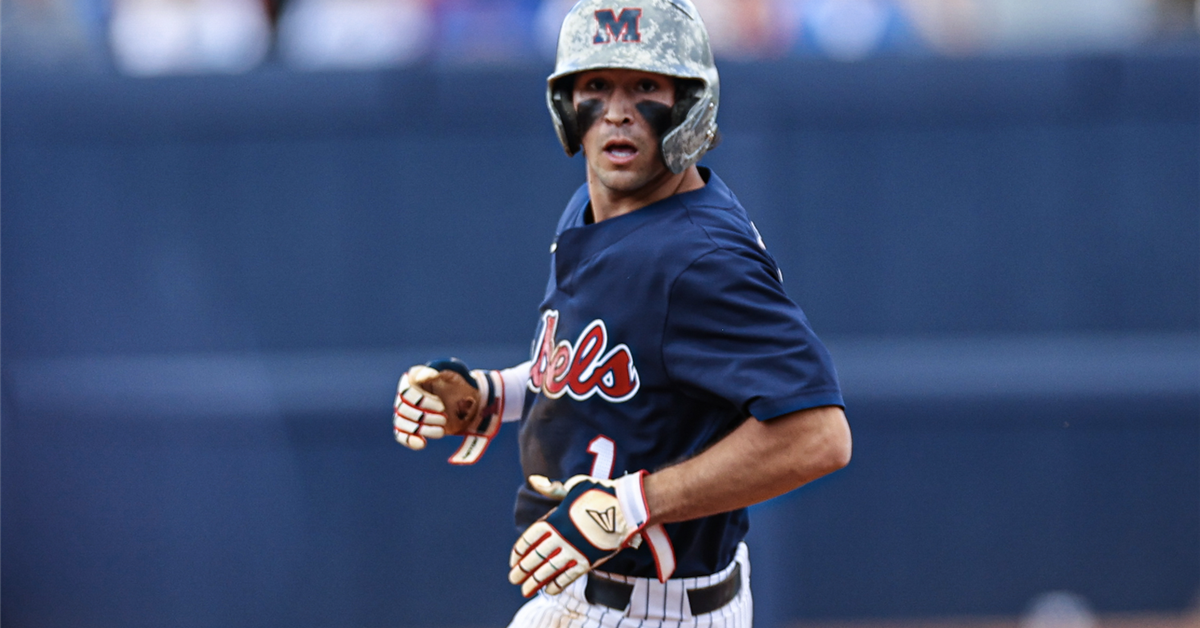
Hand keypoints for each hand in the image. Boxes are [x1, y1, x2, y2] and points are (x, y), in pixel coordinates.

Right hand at [393, 358, 501, 463]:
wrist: (467, 402)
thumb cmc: (460, 384)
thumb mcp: (456, 374)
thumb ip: (443, 370)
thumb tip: (425, 375)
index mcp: (414, 379)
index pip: (406, 390)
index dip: (422, 400)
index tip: (441, 405)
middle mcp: (407, 395)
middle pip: (404, 408)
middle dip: (425, 416)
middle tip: (444, 417)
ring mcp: (407, 411)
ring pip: (402, 422)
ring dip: (422, 428)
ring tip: (441, 431)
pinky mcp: (411, 427)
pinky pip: (401, 435)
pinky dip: (409, 440)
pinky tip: (422, 443)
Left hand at [509, 472, 674, 596]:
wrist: (626, 506)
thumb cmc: (599, 492)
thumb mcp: (573, 485)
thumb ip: (552, 488)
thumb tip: (533, 479)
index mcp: (555, 518)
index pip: (530, 538)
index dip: (519, 551)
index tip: (513, 560)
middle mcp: (562, 536)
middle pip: (536, 556)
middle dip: (523, 570)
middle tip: (513, 579)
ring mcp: (574, 549)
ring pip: (549, 569)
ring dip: (536, 581)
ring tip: (525, 590)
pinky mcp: (588, 559)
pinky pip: (569, 575)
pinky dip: (558, 584)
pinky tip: (549, 590)